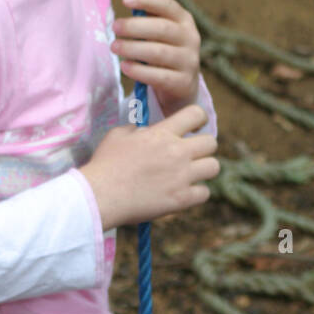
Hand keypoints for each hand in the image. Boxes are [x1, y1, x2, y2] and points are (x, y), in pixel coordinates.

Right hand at [81, 104, 218, 231]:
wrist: (99, 196)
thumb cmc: (104, 164)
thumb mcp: (118, 135)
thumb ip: (137, 129)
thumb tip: (146, 130)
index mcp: (162, 133)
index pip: (196, 113)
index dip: (198, 119)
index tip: (192, 128)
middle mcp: (177, 152)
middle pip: (212, 142)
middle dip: (203, 147)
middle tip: (190, 154)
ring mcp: (181, 176)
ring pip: (214, 167)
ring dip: (203, 170)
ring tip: (190, 174)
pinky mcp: (181, 199)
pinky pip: (205, 193)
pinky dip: (196, 194)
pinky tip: (182, 193)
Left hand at [111, 0, 201, 116]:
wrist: (182, 84)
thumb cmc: (163, 50)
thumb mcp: (160, 32)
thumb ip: (147, 18)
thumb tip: (127, 1)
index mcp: (184, 20)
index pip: (167, 5)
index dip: (147, 0)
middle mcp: (190, 38)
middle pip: (162, 28)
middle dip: (135, 26)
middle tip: (115, 27)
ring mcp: (189, 61)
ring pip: (159, 53)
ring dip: (133, 48)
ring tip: (114, 47)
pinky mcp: (183, 83)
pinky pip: (159, 76)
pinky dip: (139, 71)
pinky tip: (125, 66)